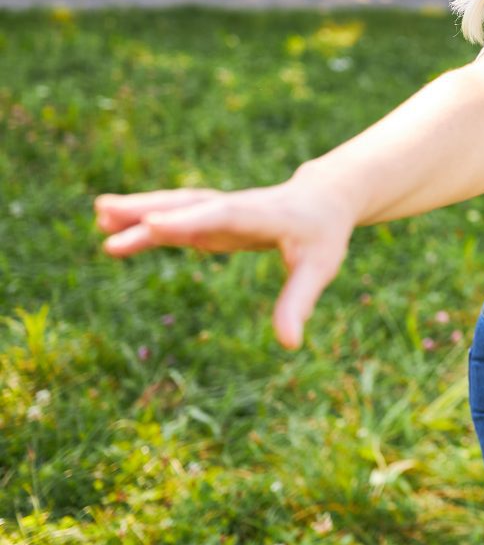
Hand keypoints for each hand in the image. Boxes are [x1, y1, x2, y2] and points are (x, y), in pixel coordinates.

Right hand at [95, 180, 354, 349]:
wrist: (323, 200)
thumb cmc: (322, 236)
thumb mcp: (319, 269)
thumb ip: (299, 302)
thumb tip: (290, 343)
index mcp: (267, 215)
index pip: (226, 215)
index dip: (192, 220)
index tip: (155, 224)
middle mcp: (238, 206)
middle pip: (192, 205)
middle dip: (151, 209)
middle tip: (106, 213)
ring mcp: (222, 210)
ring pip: (178, 207)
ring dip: (140, 210)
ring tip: (99, 214)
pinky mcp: (212, 218)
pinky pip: (177, 220)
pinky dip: (147, 223)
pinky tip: (115, 230)